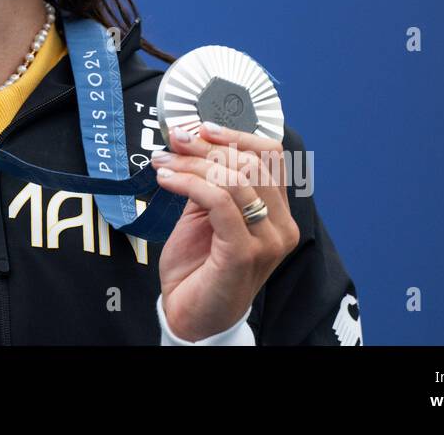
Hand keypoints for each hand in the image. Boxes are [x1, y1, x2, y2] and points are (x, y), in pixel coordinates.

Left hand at [152, 121, 298, 340]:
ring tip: (162, 161)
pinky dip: (189, 183)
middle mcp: (281, 226)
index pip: (272, 157)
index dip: (237, 135)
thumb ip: (209, 181)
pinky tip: (166, 179)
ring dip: (192, 162)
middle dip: (206, 146)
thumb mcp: (206, 214)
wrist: (190, 316)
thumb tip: (192, 137)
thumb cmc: (198, 267)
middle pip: (251, 162)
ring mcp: (267, 241)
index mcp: (278, 213)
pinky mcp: (244, 253)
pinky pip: (220, 201)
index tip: (201, 127)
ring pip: (235, 178)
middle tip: (172, 141)